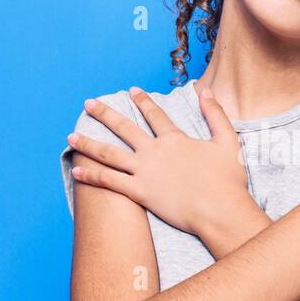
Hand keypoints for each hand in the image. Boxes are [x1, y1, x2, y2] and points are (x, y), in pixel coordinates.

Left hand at [67, 86, 253, 234]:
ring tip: (71, 136)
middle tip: (88, 104)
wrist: (219, 210)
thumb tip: (206, 92)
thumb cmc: (227, 181)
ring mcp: (144, 172)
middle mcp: (155, 152)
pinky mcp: (139, 192)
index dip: (142, 101)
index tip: (130, 91)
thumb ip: (216, 115)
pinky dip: (91, 175)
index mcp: (174, 139)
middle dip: (105, 114)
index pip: (154, 115)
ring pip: (109, 154)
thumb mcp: (228, 142)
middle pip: (124, 128)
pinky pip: (109, 182)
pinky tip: (76, 170)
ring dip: (88, 144)